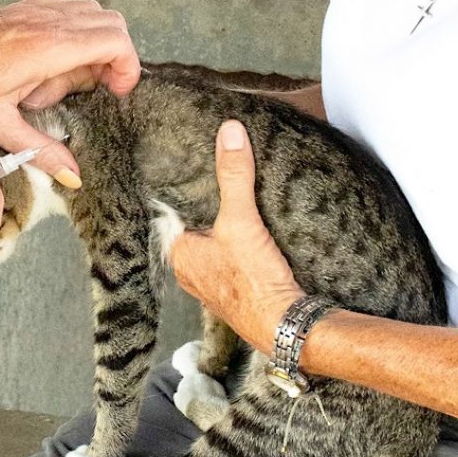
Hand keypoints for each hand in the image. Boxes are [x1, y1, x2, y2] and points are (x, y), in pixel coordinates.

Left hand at [0, 0, 139, 186]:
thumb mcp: (0, 126)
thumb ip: (43, 151)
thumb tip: (72, 175)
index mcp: (47, 47)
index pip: (114, 39)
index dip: (126, 66)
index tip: (115, 91)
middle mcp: (46, 20)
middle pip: (111, 22)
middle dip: (115, 56)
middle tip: (98, 88)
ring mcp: (36, 9)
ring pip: (92, 12)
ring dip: (94, 42)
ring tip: (71, 78)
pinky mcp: (24, 8)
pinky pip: (68, 9)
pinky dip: (74, 31)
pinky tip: (51, 62)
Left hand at [169, 121, 301, 355]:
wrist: (284, 325)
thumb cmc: (253, 280)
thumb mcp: (241, 219)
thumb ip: (234, 175)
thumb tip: (229, 131)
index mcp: (178, 254)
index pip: (173, 212)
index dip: (186, 191)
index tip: (197, 170)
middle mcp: (189, 273)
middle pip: (195, 229)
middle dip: (209, 210)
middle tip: (224, 183)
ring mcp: (211, 286)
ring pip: (213, 247)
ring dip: (225, 231)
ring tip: (241, 206)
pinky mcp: (235, 294)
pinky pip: (231, 262)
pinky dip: (239, 250)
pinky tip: (255, 240)